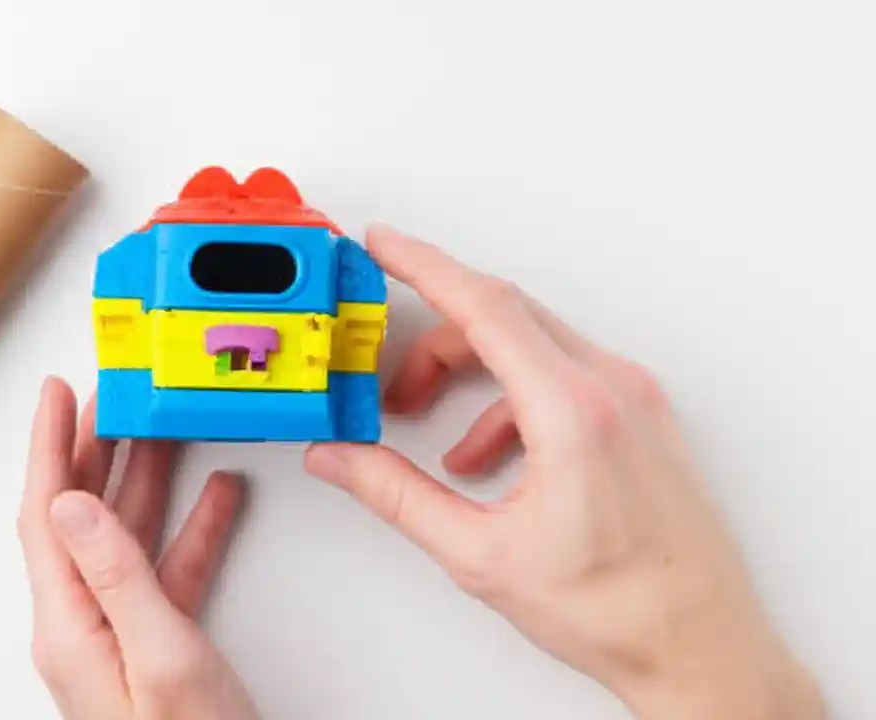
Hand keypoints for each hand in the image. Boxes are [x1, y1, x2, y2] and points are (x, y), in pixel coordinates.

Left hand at [18, 378, 256, 719]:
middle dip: (96, 448)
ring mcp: (119, 635)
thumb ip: (117, 574)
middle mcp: (83, 624)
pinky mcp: (156, 646)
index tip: (55, 393)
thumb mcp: (160, 656)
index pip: (45, 515)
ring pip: (127, 536)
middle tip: (115, 393)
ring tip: (164, 425)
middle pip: (81, 515)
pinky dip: (193, 529)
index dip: (48, 446)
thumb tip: (72, 501)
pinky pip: (168, 572)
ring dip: (146, 479)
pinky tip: (218, 496)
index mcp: (68, 625)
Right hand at [305, 225, 822, 718]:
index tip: (382, 245)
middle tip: (391, 381)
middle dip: (436, 339)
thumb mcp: (481, 554)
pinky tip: (488, 457)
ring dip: (474, 372)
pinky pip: (562, 374)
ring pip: (533, 344)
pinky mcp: (641, 415)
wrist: (697, 645)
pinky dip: (511, 399)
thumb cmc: (616, 609)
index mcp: (574, 413)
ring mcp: (635, 399)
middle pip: (504, 318)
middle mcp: (613, 389)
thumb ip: (397, 495)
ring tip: (437, 433)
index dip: (423, 266)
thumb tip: (343, 459)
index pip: (486, 307)